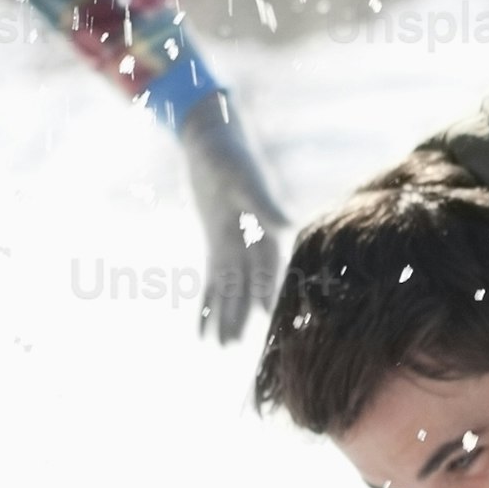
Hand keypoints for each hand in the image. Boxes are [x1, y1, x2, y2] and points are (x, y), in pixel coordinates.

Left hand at [173, 88, 289, 344]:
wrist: (211, 140)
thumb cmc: (229, 156)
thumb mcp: (243, 179)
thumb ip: (264, 203)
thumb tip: (285, 224)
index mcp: (264, 229)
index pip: (268, 266)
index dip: (264, 291)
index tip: (263, 319)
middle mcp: (252, 242)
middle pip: (246, 285)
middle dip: (239, 315)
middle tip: (232, 347)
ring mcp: (234, 245)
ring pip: (229, 289)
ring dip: (224, 315)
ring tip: (220, 346)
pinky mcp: (217, 243)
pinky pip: (213, 280)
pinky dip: (208, 302)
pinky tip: (202, 326)